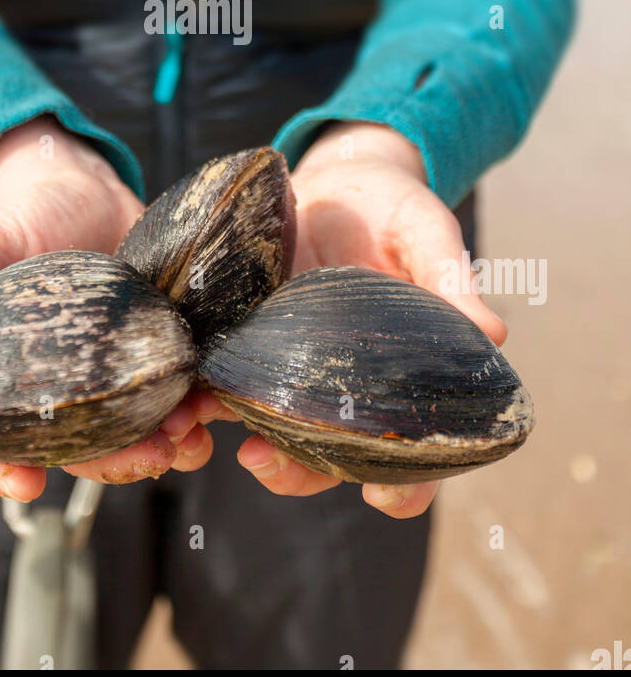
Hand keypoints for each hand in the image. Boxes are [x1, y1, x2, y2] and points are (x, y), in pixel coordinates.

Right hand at [0, 116, 216, 499]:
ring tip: (187, 435)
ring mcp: (116, 382)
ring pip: (138, 436)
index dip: (6, 470)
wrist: (84, 194)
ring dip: (165, 445)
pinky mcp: (159, 359)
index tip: (23, 484)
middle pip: (84, 453)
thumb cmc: (22, 224)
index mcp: (12, 386)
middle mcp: (66, 397)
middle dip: (114, 464)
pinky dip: (198, 411)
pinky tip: (211, 405)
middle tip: (146, 458)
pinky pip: (180, 401)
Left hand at [237, 121, 506, 515]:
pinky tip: (183, 392)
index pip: (413, 455)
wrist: (332, 179)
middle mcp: (343, 389)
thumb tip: (493, 332)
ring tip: (207, 431)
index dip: (406, 486)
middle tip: (264, 462)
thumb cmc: (394, 209)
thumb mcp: (426, 232)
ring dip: (236, 439)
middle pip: (328, 458)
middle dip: (296, 471)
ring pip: (267, 430)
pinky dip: (199, 395)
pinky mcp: (243, 341)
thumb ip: (450, 278)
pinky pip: (219, 381)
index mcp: (402, 378)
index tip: (385, 497)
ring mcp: (289, 370)